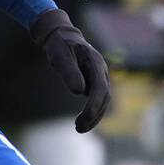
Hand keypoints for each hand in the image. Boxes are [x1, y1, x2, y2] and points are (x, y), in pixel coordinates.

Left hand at [29, 8, 110, 131]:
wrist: (60, 36)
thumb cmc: (59, 45)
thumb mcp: (60, 56)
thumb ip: (69, 72)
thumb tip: (80, 91)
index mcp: (95, 63)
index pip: (100, 89)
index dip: (93, 106)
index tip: (83, 119)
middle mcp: (101, 71)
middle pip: (104, 98)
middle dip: (93, 115)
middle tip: (78, 128)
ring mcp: (99, 76)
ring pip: (103, 101)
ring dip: (94, 116)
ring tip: (79, 128)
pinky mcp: (94, 81)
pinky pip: (97, 99)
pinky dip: (92, 111)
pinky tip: (82, 121)